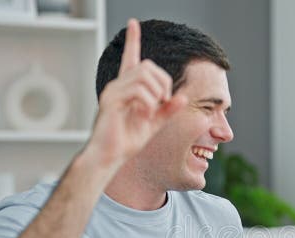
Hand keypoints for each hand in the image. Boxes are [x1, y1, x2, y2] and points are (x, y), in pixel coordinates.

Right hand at [85, 18, 185, 170]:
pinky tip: (143, 114)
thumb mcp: (155, 123)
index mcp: (128, 88)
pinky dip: (148, 102)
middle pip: (147, 66)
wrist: (111, 156)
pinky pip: (138, 91)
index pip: (130, 57)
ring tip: (152, 110)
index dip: (133, 40)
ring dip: (157, 92)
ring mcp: (113, 91)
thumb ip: (168, 110)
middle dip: (163, 82)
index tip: (133, 23)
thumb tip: (183, 97)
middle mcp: (118, 85)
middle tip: (164, 102)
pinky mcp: (111, 101)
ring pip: (144, 76)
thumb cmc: (128, 141)